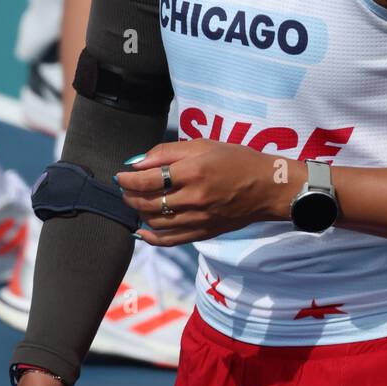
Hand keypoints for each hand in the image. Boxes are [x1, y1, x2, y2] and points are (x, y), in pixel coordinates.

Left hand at [115, 140, 300, 245]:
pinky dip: (151, 237)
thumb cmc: (235, 160)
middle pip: (147, 202)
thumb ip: (167, 152)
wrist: (266, 187)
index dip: (127, 179)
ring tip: (135, 202)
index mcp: (193, 171)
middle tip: (123, 188)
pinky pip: (170, 240)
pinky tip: (142, 230)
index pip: (147, 180)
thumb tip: (136, 163)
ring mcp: (198, 219)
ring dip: (138, 212)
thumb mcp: (203, 145)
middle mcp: (194, 197)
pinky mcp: (203, 232)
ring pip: (155, 221)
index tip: (120, 175)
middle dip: (128, 195)